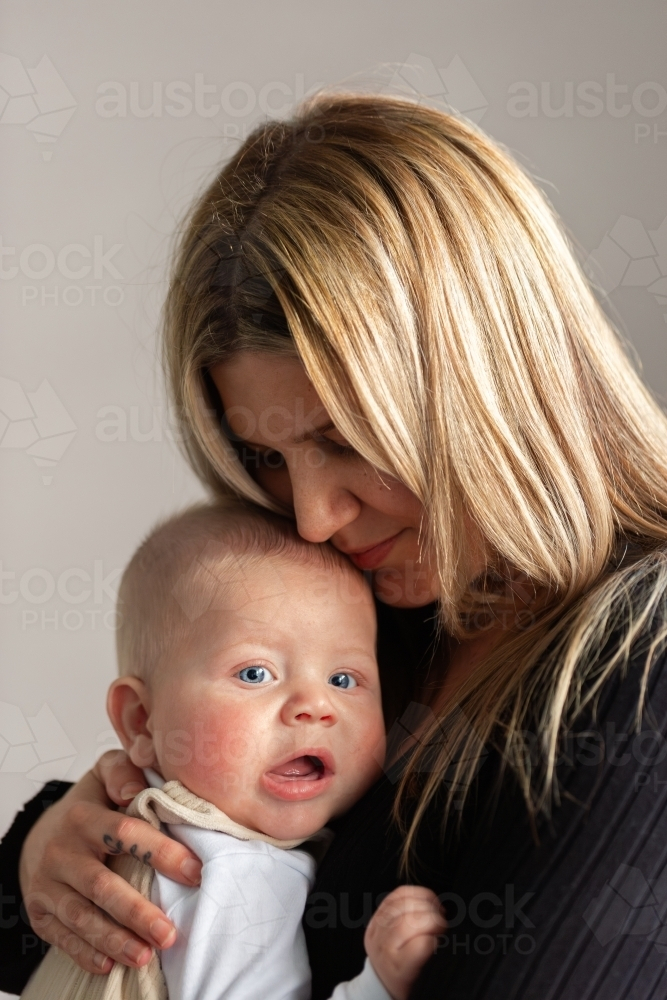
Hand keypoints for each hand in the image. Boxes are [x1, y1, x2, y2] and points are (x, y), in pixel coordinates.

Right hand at [18, 750, 202, 974]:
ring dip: (114, 940)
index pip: (126, 833)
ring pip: (81, 917)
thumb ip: (123, 770)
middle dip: (136, 912)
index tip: (195, 872)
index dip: (162, 853)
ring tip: (146, 956)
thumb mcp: (104, 775)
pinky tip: (110, 965)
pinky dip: (86, 953)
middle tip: (169, 933)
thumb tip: (136, 790)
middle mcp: (62, 852)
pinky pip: (63, 937)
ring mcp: (48, 885)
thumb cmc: (90, 806)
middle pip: (101, 886)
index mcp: (84, 817)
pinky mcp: (40, 913)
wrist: (39, 836)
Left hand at [364, 885, 445, 999]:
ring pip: (403, 904)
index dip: (435, 939)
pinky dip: (417, 893)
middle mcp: (384, 947)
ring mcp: (379, 928)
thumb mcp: (425, 978)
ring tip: (437, 913)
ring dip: (426, 904)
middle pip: (409, 921)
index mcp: (398, 969)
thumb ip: (436, 957)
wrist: (382, 978)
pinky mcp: (378, 914)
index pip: (419, 946)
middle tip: (443, 925)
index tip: (441, 941)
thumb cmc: (409, 979)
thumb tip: (450, 938)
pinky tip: (428, 901)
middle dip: (433, 918)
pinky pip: (398, 894)